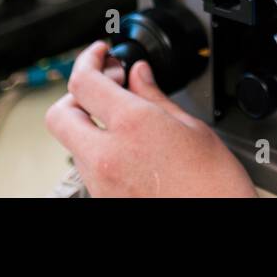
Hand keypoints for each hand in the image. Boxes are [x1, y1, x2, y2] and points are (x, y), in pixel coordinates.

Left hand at [45, 41, 254, 197]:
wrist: (216, 223)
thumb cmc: (213, 184)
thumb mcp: (192, 127)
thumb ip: (155, 97)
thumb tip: (139, 75)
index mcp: (132, 125)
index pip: (83, 81)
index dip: (89, 59)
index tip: (101, 54)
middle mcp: (106, 155)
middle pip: (59, 114)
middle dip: (76, 95)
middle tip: (104, 86)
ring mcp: (100, 182)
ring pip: (71, 142)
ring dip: (87, 124)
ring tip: (121, 118)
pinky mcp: (102, 199)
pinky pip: (87, 167)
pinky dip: (98, 150)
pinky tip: (126, 145)